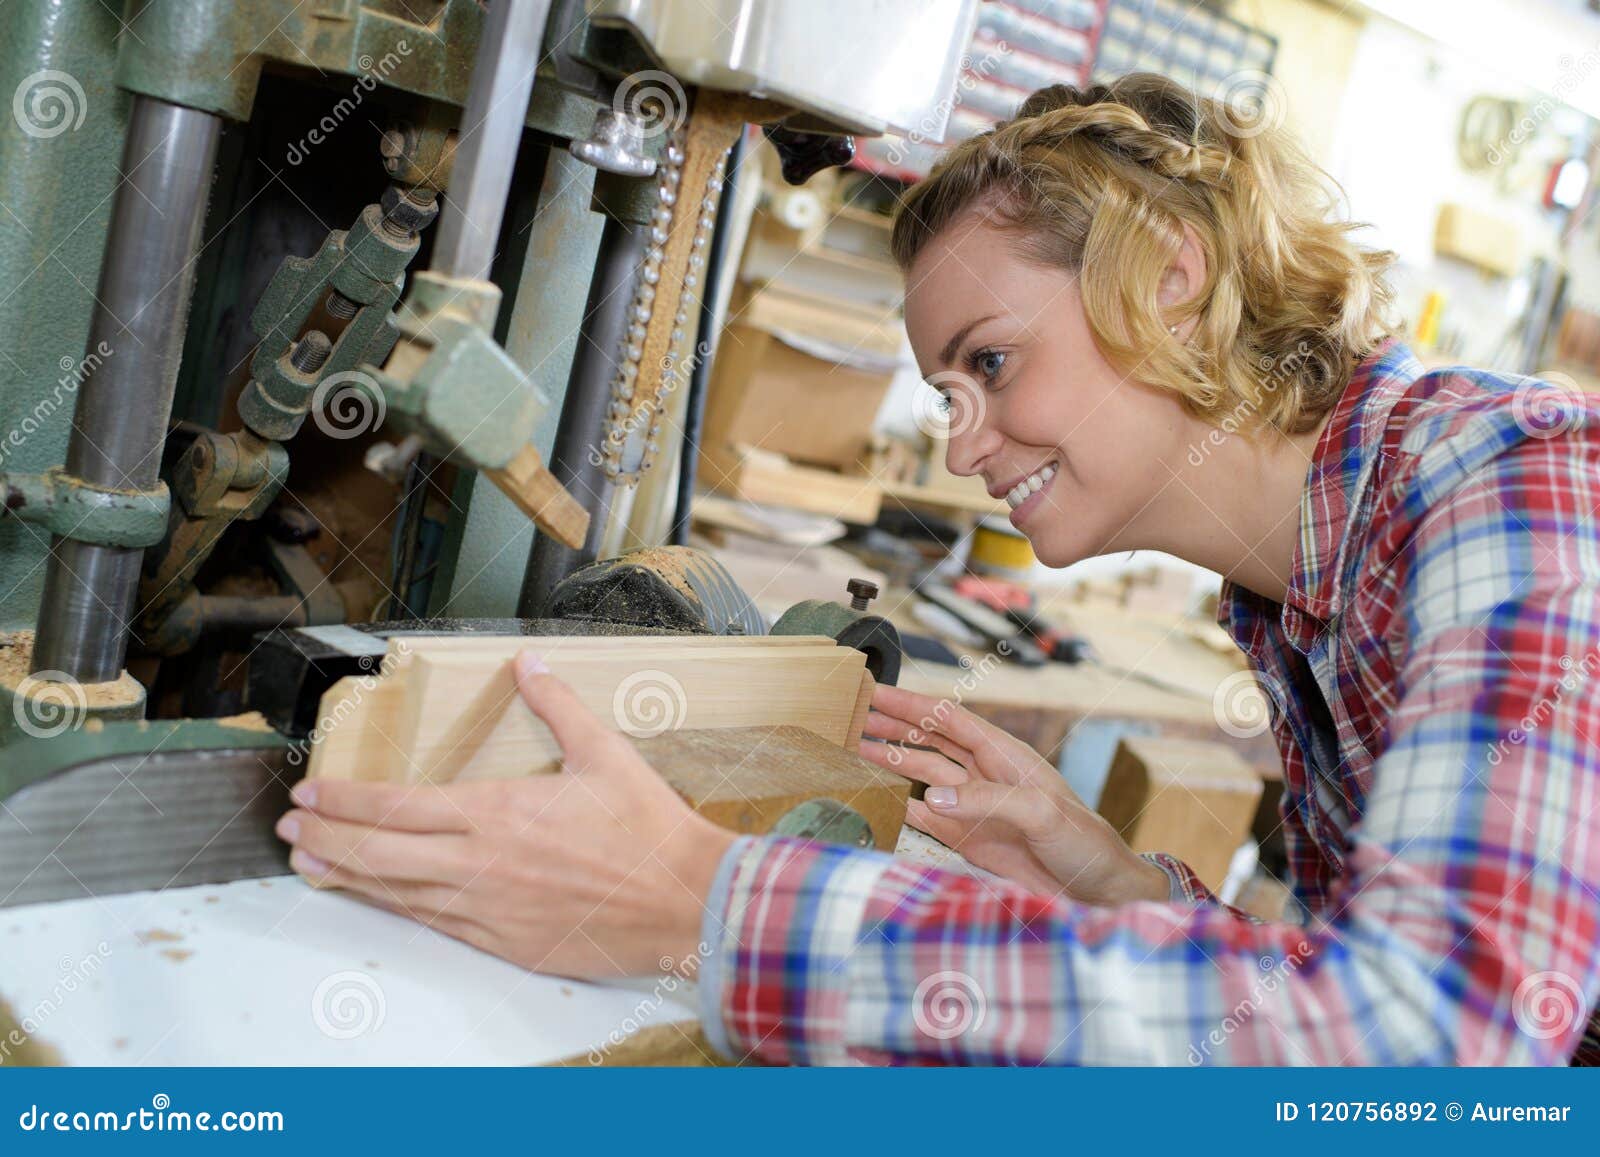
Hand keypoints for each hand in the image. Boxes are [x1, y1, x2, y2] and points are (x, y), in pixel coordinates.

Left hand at [274, 651, 735, 978]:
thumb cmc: (649, 832)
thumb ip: (558, 707)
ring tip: (310, 865)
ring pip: (399, 894)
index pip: (398, 805)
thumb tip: (527, 666)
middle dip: (327, 838)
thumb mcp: (606, 753)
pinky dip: (398, 910)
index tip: (312, 790)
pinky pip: (436, 925)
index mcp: (498, 813)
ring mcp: (488, 910)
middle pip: (380, 855)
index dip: (347, 799)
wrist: (686, 902)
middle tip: (290, 827)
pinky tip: (382, 901)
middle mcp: (480, 865)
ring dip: (348, 878)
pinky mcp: (505, 943)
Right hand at [858, 684, 1166, 905]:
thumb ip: (987, 800)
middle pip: (929, 741)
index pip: (950, 720)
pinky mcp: (967, 838)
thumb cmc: (1084, 844)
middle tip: (854, 714)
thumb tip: (932, 797)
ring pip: (922, 774)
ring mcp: (973, 806)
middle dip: (893, 725)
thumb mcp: (1041, 813)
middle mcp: (984, 775)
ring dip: (890, 760)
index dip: (912, 705)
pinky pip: (925, 815)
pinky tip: (878, 794)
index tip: (877, 691)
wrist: (1098, 891)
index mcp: (1005, 756)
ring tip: (855, 747)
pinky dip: (899, 804)